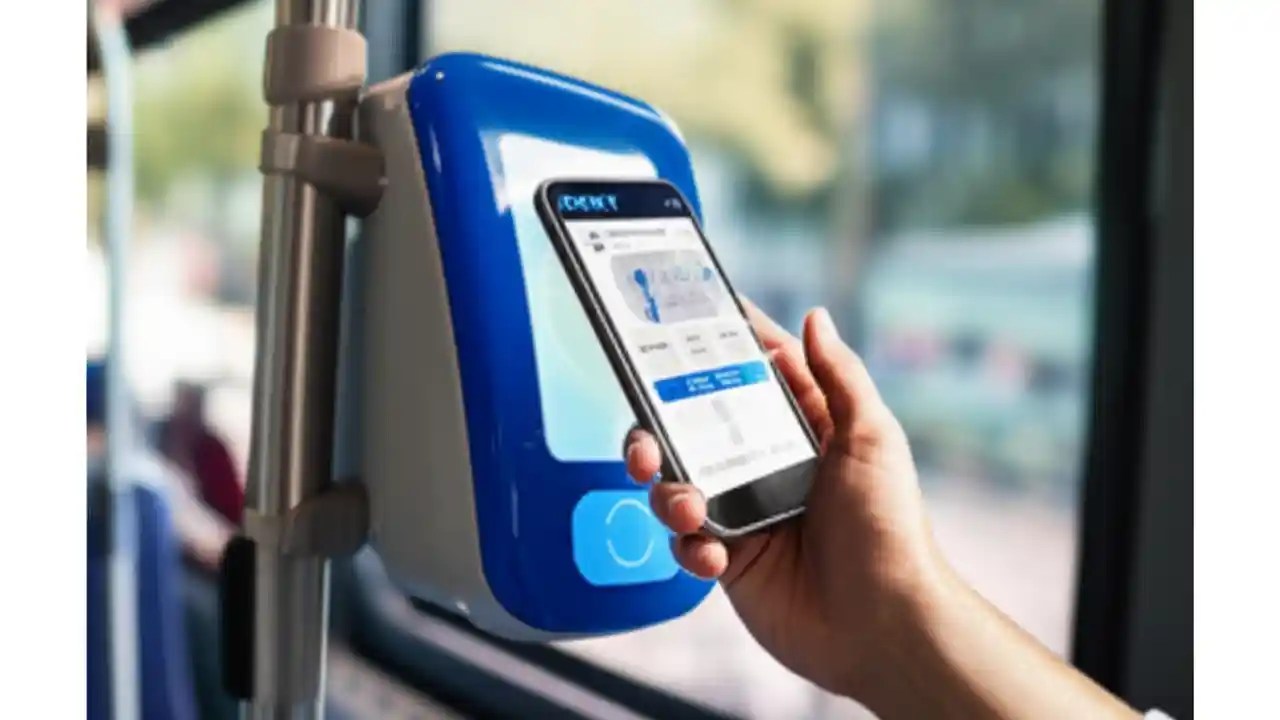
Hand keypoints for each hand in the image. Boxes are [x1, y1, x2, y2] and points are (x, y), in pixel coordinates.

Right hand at [625, 303, 944, 697]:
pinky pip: (685, 541)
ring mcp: (743, 511)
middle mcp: (765, 463)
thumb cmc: (889, 529)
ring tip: (688, 507)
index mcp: (801, 426)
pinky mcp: (729, 559)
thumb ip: (839, 377)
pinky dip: (691, 546)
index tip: (681, 319)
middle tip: (648, 439)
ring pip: (676, 483)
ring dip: (668, 492)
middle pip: (692, 427)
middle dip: (658, 427)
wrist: (882, 625)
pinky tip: (715, 556)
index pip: (752, 371)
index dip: (719, 344)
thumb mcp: (872, 439)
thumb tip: (816, 318)